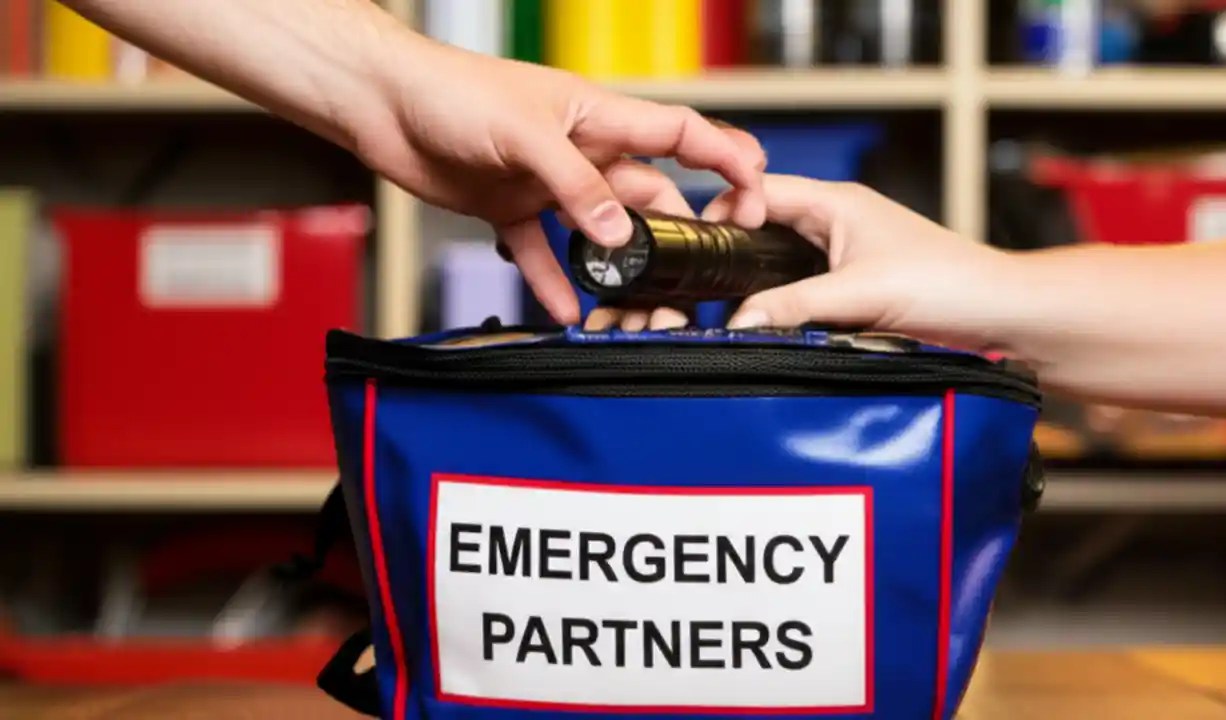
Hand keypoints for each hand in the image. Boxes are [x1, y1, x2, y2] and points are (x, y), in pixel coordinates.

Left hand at [347, 34, 765, 323]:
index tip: (757, 194)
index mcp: (599, 117)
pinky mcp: (512, 208)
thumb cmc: (452, 90)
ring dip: (619, 266)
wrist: (385, 103)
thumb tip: (622, 233)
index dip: (727, 160)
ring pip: (602, 230)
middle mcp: (582, 151)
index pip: (682, 135)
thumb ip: (578, 186)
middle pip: (650, 192)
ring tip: (635, 303)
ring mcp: (549, 182)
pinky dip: (556, 282)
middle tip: (695, 271)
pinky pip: (543, 254)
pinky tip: (567, 311)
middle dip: (677, 231)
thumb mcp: (527, 135)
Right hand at [719, 175, 1011, 348]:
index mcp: (835, 201)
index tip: (699, 244)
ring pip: (776, 257)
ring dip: (754, 276)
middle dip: (731, 246)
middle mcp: (835, 220)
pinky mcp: (851, 284)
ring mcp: (842, 252)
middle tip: (701, 279)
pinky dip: (778, 300)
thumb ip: (792, 306)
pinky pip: (798, 286)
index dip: (724, 209)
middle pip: (761, 223)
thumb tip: (738, 322)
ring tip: (723, 301)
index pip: (758, 189)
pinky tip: (764, 320)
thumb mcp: (860, 294)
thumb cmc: (948, 284)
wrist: (999, 312)